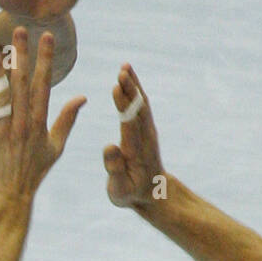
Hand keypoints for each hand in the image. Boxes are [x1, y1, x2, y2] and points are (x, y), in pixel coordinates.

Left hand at [0, 27, 84, 200]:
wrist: (7, 194)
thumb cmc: (32, 172)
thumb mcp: (55, 147)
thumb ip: (67, 120)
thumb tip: (82, 98)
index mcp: (40, 123)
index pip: (44, 84)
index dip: (45, 59)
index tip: (47, 37)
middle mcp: (22, 122)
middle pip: (22, 82)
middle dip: (22, 54)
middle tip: (20, 29)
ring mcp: (3, 128)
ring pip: (2, 92)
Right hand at [102, 64, 164, 207]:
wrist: (152, 192)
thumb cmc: (130, 193)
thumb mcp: (119, 189)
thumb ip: (114, 169)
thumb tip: (109, 146)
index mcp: (136, 152)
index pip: (130, 124)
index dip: (124, 105)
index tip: (117, 88)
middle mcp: (145, 138)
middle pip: (138, 110)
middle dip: (131, 90)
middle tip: (122, 72)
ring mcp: (148, 131)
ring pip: (141, 104)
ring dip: (134, 85)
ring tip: (125, 67)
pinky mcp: (146, 127)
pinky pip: (141, 104)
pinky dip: (135, 88)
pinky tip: (127, 75)